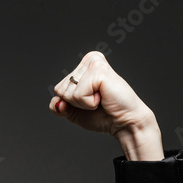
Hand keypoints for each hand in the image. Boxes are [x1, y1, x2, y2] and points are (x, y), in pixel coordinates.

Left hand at [49, 51, 163, 160]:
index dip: (71, 103)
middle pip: (60, 90)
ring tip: (101, 99)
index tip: (91, 101)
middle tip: (97, 101)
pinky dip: (88, 103)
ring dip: (83, 103)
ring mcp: (94, 63)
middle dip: (76, 103)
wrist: (124, 123)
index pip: (58, 89)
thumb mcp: (74, 112)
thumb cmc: (103, 116)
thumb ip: (59, 107)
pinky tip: (103, 98)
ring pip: (67, 92)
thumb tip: (57, 103)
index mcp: (83, 66)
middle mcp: (89, 60)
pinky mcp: (99, 71)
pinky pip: (78, 95)